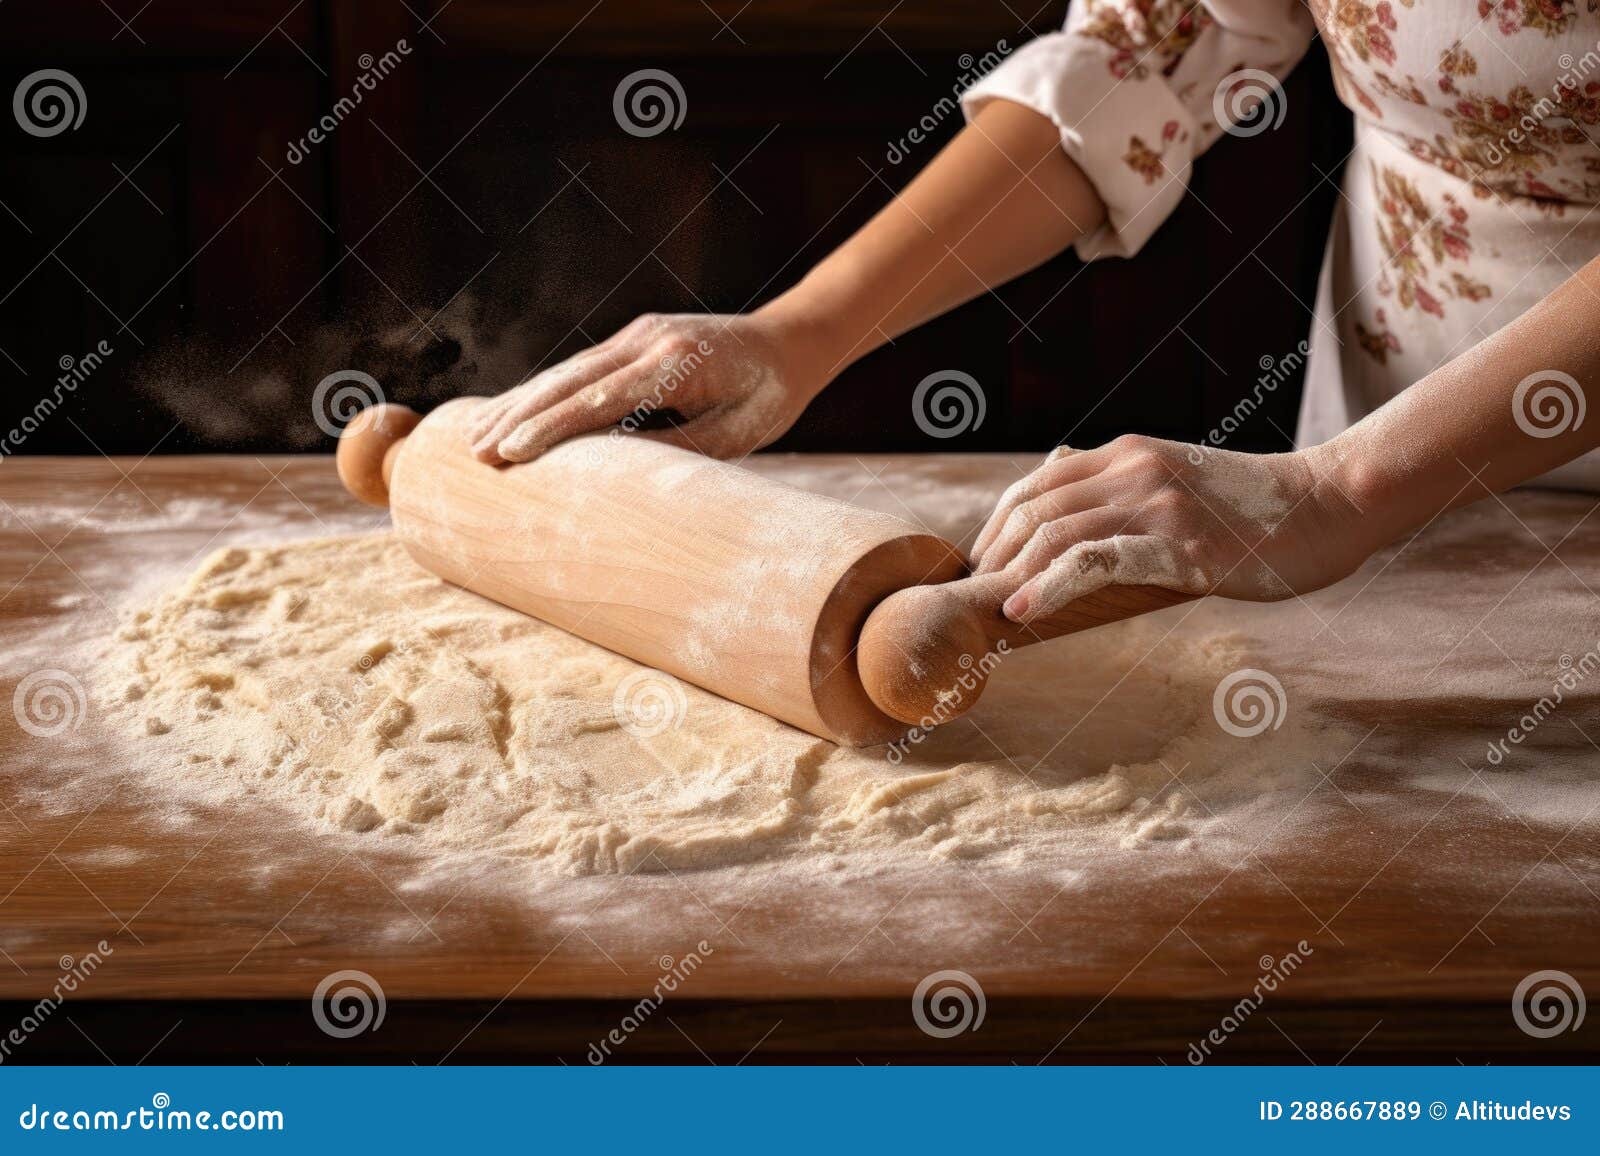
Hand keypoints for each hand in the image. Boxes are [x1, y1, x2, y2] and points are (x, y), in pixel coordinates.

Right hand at [468, 312, 822, 463]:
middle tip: (477, 453)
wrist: (790, 342)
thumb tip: (620, 473)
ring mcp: (637, 333)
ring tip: (475, 437)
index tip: (512, 451)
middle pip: (570, 379)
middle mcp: (649, 339)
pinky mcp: (633, 338)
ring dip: (520, 403)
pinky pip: (580, 368)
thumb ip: (681, 448)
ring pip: (567, 371)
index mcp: (677, 362)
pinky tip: (512, 411)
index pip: (602, 397)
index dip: (554, 426)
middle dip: (520, 416)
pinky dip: (543, 391)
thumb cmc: (769, 396)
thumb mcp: (737, 433)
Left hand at [969, 435, 1370, 623]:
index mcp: (1127, 453)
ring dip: (1009, 576)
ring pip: (1055, 535)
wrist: (1329, 506)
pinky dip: (1049, 586)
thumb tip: (1058, 499)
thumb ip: (1121, 486)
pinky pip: (1096, 563)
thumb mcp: (1176, 479)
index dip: (994, 527)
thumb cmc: (1252, 507)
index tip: (979, 566)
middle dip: (992, 557)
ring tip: (986, 611)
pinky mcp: (1181, 548)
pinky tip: (1023, 610)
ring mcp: (1157, 507)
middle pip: (1033, 510)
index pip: (1034, 485)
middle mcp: (1134, 470)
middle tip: (974, 599)